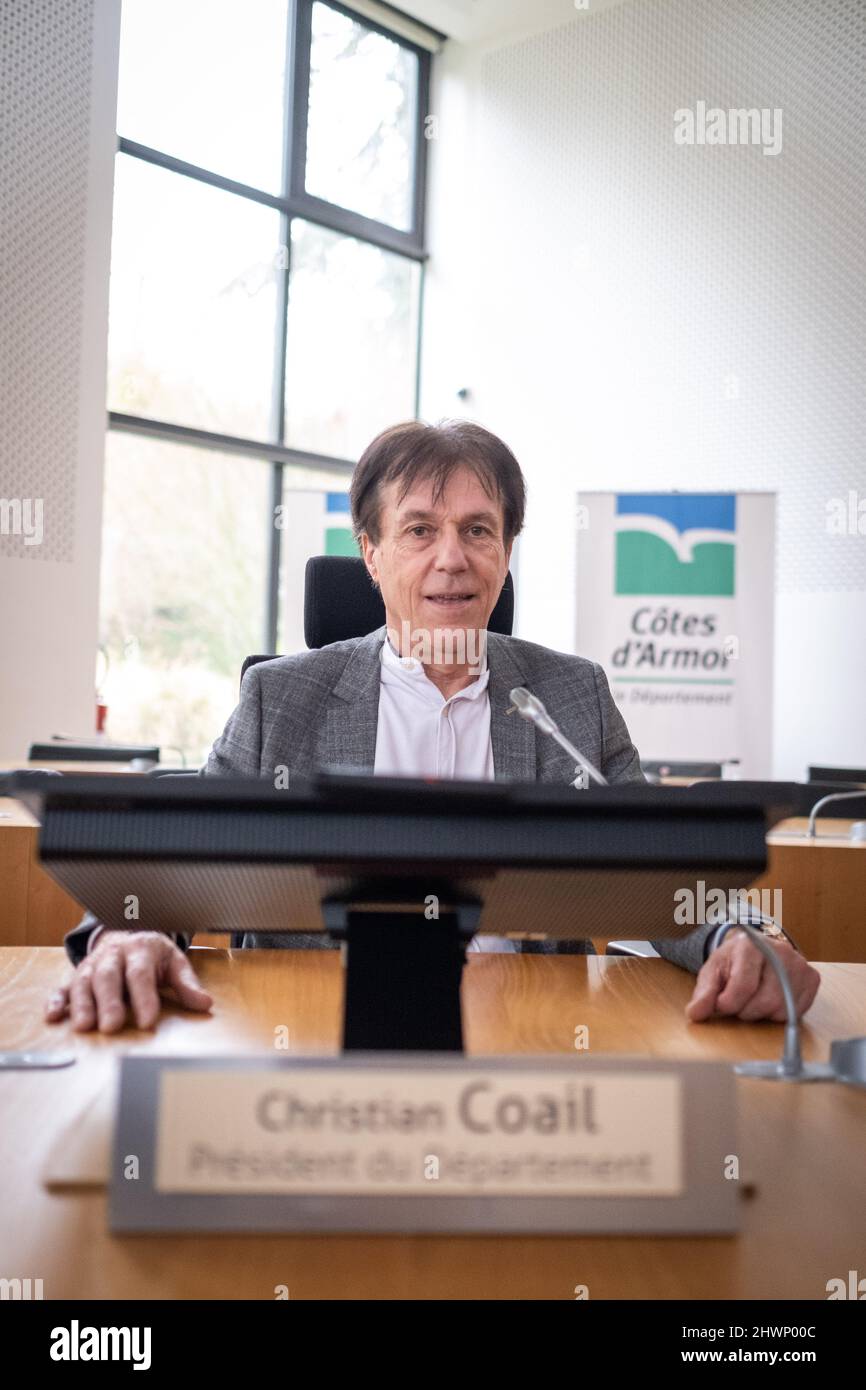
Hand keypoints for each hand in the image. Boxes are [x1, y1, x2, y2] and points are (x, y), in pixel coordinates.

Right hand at [45, 930, 212, 1033]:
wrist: (127, 934)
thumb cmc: (152, 955)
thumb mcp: (174, 963)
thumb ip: (187, 984)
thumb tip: (205, 1004)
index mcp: (140, 950)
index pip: (141, 974)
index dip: (144, 997)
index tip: (148, 1021)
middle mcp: (113, 956)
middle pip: (108, 977)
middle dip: (108, 1002)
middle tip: (111, 1026)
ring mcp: (92, 965)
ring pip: (83, 982)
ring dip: (81, 1004)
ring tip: (83, 1026)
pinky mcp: (76, 976)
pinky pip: (63, 987)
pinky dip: (56, 1001)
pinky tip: (53, 1016)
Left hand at [686, 933, 819, 1022]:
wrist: (756, 950)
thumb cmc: (732, 963)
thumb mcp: (712, 973)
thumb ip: (704, 994)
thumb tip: (695, 1014)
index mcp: (750, 946)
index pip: (743, 986)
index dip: (728, 1003)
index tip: (722, 1004)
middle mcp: (780, 951)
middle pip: (765, 1001)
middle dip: (746, 1010)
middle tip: (739, 1000)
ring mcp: (800, 964)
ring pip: (781, 1009)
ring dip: (762, 1013)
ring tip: (754, 998)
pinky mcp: (812, 978)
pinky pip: (795, 1012)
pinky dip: (779, 1013)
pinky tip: (771, 999)